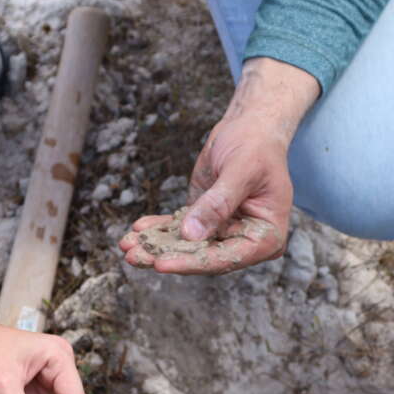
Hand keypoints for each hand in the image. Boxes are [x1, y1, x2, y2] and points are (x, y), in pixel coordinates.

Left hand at [119, 57, 318, 274]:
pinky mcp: (206, 220)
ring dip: (156, 245)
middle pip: (202, 256)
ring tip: (127, 246)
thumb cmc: (256, 146)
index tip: (161, 264)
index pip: (225, 258)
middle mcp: (245, 241)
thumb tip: (190, 234)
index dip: (191, 262)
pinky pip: (180, 228)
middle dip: (166, 255)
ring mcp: (225, 232)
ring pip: (188, 245)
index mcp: (266, 238)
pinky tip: (138, 228)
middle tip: (133, 256)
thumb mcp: (240, 171)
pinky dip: (159, 228)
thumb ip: (217, 204)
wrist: (251, 128)